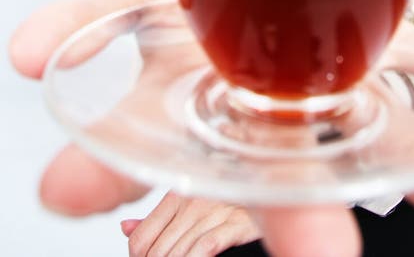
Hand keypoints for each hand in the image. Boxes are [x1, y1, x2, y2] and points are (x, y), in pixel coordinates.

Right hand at [9, 0, 413, 255]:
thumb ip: (80, 17)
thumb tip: (24, 52)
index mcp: (216, 108)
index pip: (175, 165)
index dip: (148, 200)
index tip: (127, 232)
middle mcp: (287, 111)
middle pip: (298, 177)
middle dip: (310, 224)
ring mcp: (348, 77)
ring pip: (395, 137)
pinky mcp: (395, 38)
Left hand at [121, 192, 259, 255]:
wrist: (265, 186)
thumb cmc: (225, 199)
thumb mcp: (187, 205)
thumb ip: (156, 220)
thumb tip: (125, 228)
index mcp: (176, 196)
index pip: (140, 238)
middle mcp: (193, 202)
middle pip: (158, 251)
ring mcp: (215, 212)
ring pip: (179, 253)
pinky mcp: (237, 223)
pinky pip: (206, 246)